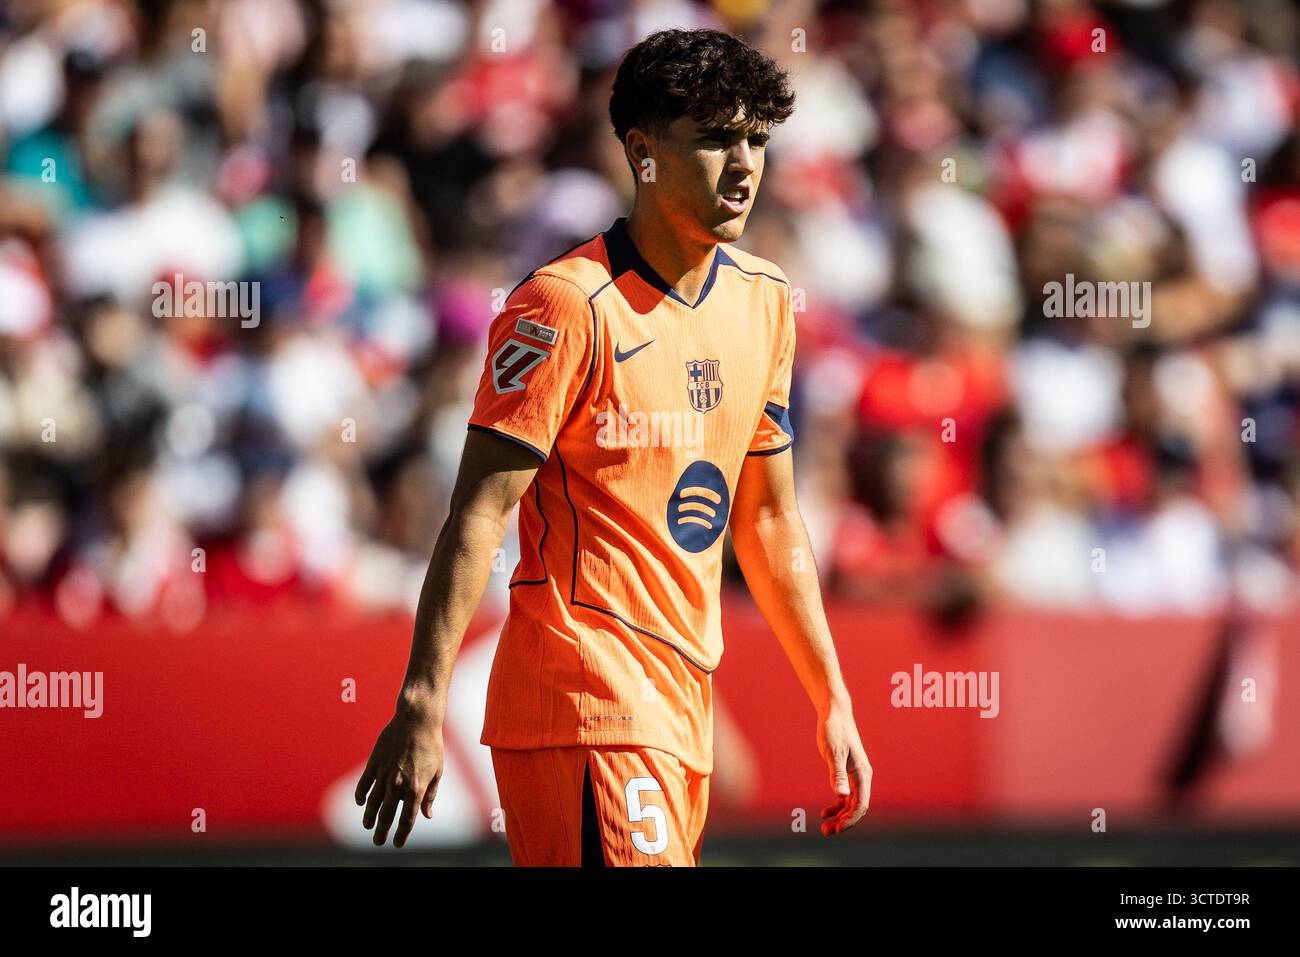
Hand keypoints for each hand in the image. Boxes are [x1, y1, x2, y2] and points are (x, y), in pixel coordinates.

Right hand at [354, 706, 444, 847]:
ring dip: (369, 817)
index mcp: (416, 788)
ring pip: (372, 802)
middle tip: (378, 842)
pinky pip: (364, 783)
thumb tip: (427, 815)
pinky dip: (360, 795)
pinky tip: (360, 802)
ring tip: (367, 826)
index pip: (407, 819)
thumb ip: (430, 795)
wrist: (417, 720)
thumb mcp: (437, 771)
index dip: (402, 835)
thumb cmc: (431, 745)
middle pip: (386, 815)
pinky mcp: (374, 762)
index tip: (397, 844)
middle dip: (381, 832)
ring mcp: (384, 773)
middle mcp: (398, 784)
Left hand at [816, 703, 871, 835]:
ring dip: (839, 816)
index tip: (837, 829)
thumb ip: (837, 774)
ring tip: (825, 827)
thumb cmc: (834, 730)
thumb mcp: (833, 752)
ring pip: (850, 803)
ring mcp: (855, 776)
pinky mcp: (846, 772)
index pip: (861, 804)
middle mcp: (862, 777)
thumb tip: (841, 795)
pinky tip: (825, 812)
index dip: (850, 819)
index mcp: (863, 774)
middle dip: (843, 822)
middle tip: (826, 832)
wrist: (834, 714)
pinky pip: (845, 796)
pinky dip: (837, 806)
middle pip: (856, 807)